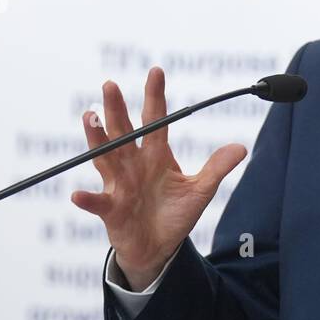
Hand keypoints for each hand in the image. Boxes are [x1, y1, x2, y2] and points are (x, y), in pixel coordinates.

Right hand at [70, 66, 246, 289]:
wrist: (158, 247)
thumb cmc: (174, 214)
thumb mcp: (200, 190)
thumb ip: (216, 168)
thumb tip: (241, 148)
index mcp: (156, 156)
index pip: (155, 120)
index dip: (155, 97)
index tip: (156, 71)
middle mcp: (133, 165)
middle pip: (123, 132)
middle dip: (117, 109)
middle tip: (110, 85)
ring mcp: (119, 185)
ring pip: (105, 157)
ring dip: (96, 139)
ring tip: (90, 118)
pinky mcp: (111, 210)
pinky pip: (98, 203)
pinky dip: (87, 199)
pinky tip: (78, 194)